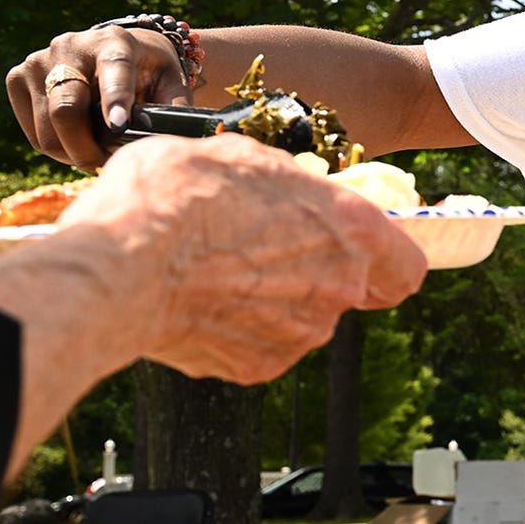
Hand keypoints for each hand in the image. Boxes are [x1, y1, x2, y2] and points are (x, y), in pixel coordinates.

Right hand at [7, 26, 191, 168]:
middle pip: (66, 108)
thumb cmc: (149, 73)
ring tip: (97, 158)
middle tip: (108, 166)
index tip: (119, 126)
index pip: (113, 68)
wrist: (114, 49)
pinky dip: (56, 149)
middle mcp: (70, 46)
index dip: (114, 98)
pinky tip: (77, 144)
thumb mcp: (172, 84)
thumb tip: (163, 145)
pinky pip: (33, 132)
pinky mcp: (17, 78)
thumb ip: (173, 109)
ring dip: (72, 154)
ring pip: (46, 128)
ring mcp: (38, 60)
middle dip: (86, 148)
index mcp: (115, 42)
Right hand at [56, 135, 428, 381]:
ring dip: (268, 299)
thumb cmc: (175, 197)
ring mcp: (299, 334)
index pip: (406, 266)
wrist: (118, 267)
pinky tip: (195, 299)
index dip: (388, 261)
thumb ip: (282, 184)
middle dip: (309, 272)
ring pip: (298, 317)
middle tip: (256, 248)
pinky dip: (233, 327)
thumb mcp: (238, 157)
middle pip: (344, 288)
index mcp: (349, 229)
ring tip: (212, 268)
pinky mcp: (257, 366)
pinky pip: (257, 344)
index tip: (365, 255)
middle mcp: (338, 288)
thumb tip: (281, 193)